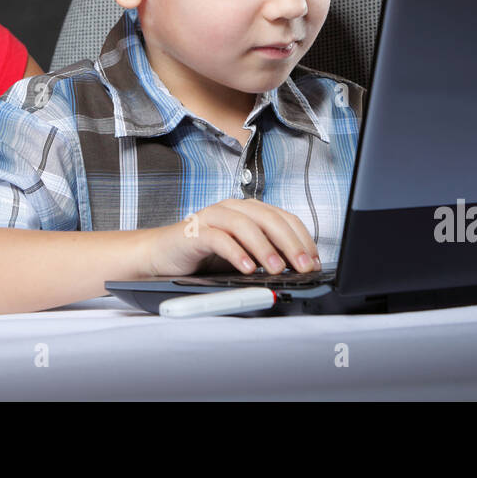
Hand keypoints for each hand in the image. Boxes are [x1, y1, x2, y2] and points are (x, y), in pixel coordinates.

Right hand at [142, 199, 320, 277]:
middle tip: (303, 266)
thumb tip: (298, 268)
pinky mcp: (195, 231)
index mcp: (249, 211)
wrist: (162, 254)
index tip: (314, 261)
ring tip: (276, 268)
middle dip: (290, 244)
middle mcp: (233, 209)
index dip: (303, 239)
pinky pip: (218, 238)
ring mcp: (213, 217)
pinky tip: (246, 268)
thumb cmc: (205, 255)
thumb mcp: (243, 255)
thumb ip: (266, 256)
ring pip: (246, 225)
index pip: (285, 218)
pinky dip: (235, 252)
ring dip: (265, 248)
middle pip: (269, 219)